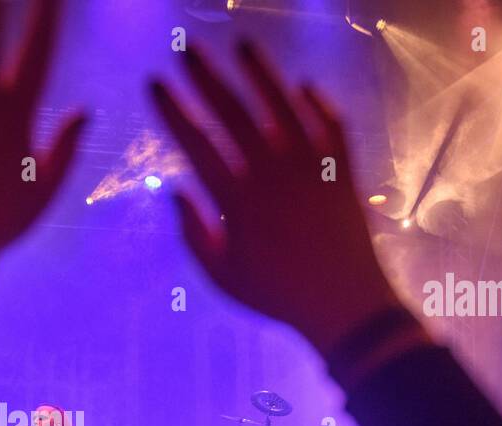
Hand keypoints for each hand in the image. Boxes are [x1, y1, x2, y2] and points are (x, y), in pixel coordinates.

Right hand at [149, 42, 402, 354]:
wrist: (345, 305)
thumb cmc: (275, 294)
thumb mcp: (221, 276)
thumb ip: (193, 233)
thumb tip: (174, 192)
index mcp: (237, 199)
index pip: (196, 142)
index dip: (173, 110)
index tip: (156, 84)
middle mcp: (273, 172)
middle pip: (235, 112)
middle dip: (207, 77)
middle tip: (187, 50)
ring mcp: (311, 166)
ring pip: (283, 106)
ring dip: (261, 73)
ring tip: (243, 45)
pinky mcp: (342, 169)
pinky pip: (330, 124)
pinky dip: (317, 102)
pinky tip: (304, 85)